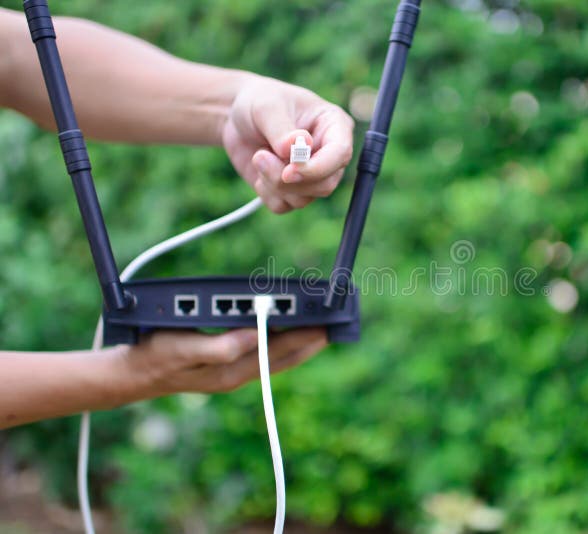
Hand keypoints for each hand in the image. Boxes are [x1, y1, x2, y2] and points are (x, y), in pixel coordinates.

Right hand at [121, 328, 326, 397]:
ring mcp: (233, 372)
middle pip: (284, 356)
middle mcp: (237, 374)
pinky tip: (286, 334)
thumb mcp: (181, 348)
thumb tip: (253, 336)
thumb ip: (217, 345)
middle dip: (311, 340)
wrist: (131, 375)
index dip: (304, 336)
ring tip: (321, 327)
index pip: (278, 351)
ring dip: (300, 342)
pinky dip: (281, 344)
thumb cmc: (153, 357)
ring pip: (276, 358)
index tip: (326, 322)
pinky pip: (264, 356)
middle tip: (336, 323)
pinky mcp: (226, 366)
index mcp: (231, 370)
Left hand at [222, 76, 354, 213]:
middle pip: (325, 184)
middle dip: (291, 180)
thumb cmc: (259, 102)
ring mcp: (312, 174)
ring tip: (258, 157)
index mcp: (334, 126)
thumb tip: (297, 148)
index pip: (340, 154)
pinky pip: (284, 205)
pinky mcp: (293, 189)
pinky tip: (259, 170)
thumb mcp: (266, 106)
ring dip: (274, 184)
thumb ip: (282, 129)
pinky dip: (267, 193)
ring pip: (304, 198)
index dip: (318, 167)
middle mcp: (329, 154)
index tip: (288, 171)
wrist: (237, 118)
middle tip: (260, 157)